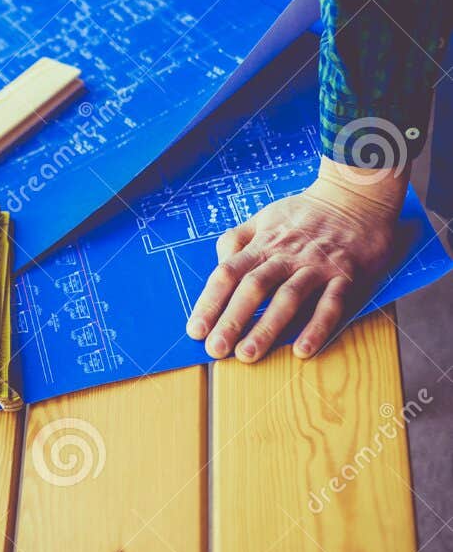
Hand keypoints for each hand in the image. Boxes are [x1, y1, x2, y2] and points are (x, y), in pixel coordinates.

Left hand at [185, 157, 407, 363]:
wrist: (355, 197)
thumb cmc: (306, 213)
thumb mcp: (264, 216)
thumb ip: (238, 240)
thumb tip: (219, 264)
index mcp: (263, 243)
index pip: (228, 273)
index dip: (209, 302)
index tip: (195, 330)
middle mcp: (286, 254)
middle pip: (253, 287)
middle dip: (231, 320)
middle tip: (215, 349)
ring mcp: (316, 265)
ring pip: (288, 297)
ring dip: (266, 327)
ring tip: (247, 354)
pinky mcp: (346, 275)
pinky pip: (330, 304)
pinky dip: (317, 327)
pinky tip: (302, 350)